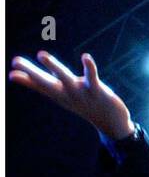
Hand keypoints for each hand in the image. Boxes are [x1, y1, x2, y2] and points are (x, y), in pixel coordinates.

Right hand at [9, 51, 132, 138]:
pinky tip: (85, 56)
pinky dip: (89, 67)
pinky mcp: (97, 90)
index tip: (11, 69)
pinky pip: (92, 77)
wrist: (111, 122)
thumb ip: (37, 84)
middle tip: (15, 60)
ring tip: (41, 54)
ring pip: (65, 77)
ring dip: (53, 67)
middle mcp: (66, 93)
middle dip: (31, 71)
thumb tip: (12, 75)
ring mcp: (81, 92)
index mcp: (58, 93)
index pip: (38, 84)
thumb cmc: (81, 103)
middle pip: (46, 81)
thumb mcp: (58, 95)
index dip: (24, 77)